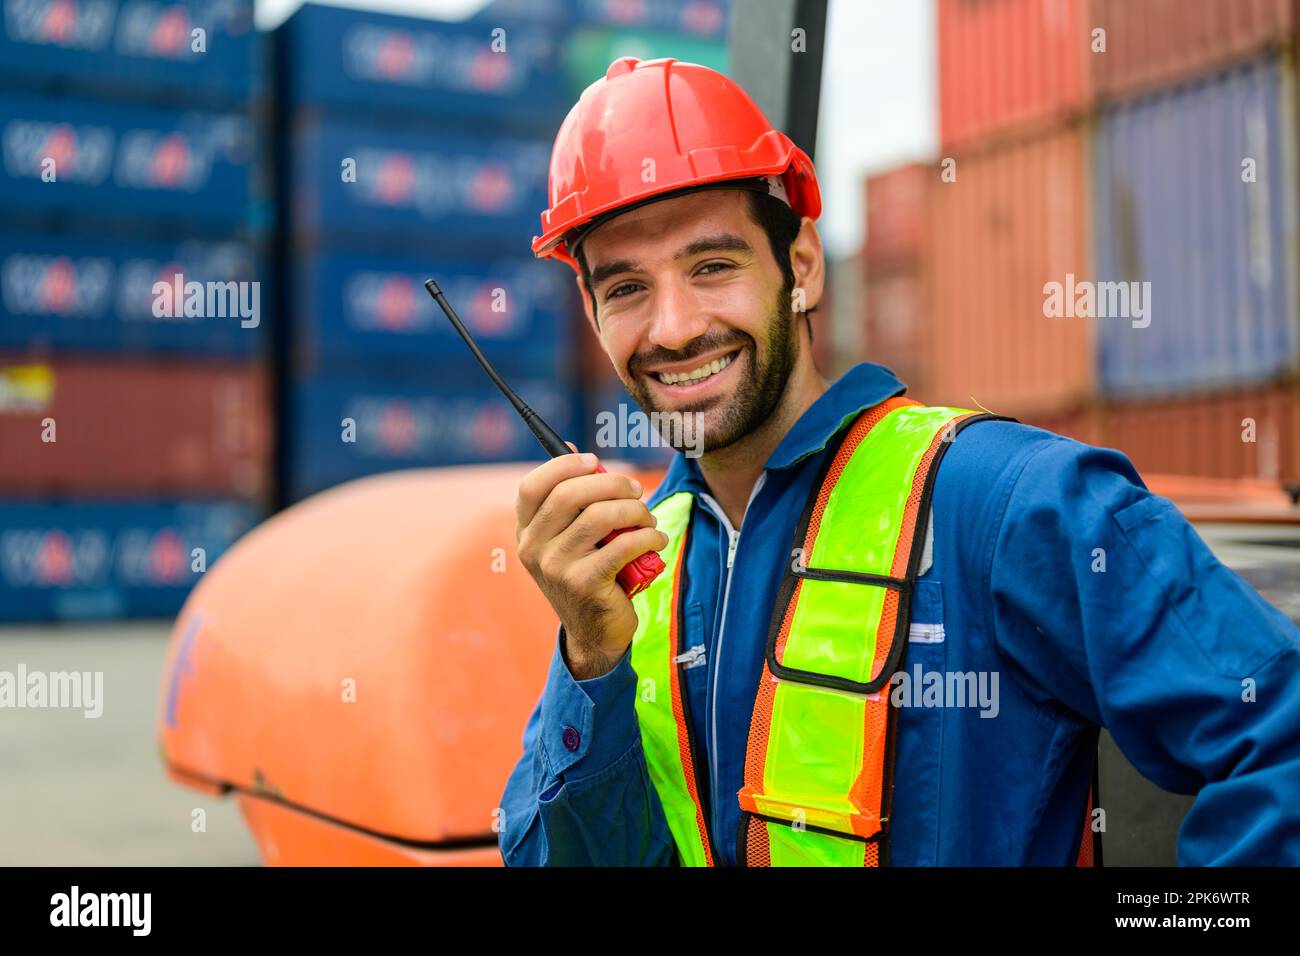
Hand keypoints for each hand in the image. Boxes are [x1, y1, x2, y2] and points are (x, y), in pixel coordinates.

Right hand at [516, 445, 667, 678]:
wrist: (595, 632)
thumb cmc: (590, 573)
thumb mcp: (571, 539)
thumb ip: (571, 500)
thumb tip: (573, 449)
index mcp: (527, 533)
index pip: (532, 487)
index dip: (562, 466)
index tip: (595, 462)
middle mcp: (533, 549)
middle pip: (570, 494)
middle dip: (611, 484)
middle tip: (636, 490)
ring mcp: (556, 567)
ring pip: (600, 516)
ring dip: (635, 511)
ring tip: (648, 519)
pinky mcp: (584, 583)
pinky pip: (623, 544)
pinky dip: (648, 536)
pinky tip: (657, 540)